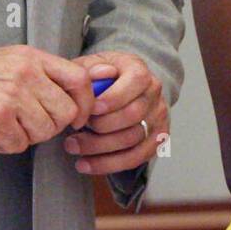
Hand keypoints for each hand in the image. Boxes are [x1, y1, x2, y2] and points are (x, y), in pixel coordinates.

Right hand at [0, 46, 98, 152]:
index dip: (86, 103)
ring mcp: (13, 94)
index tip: (78, 117)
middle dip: (51, 126)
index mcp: (32, 57)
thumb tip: (84, 87)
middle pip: (65, 111)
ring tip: (6, 126)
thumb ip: (44, 74)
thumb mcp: (11, 63)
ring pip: (45, 131)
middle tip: (29, 124)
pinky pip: (20, 143)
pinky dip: (6, 144)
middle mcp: (26, 72)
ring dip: (27, 136)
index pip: (79, 78)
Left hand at [62, 51, 168, 176]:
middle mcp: (154, 93)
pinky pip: (136, 158)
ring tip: (72, 147)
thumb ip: (90, 66)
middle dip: (100, 127)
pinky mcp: (156, 140)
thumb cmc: (100, 77)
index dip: (112, 98)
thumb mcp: (90, 64)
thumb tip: (99, 74)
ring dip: (99, 148)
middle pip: (133, 115)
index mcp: (140, 70)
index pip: (135, 82)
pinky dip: (108, 164)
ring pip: (133, 139)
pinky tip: (85, 164)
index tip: (89, 110)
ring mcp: (158, 118)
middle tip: (73, 131)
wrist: (119, 88)